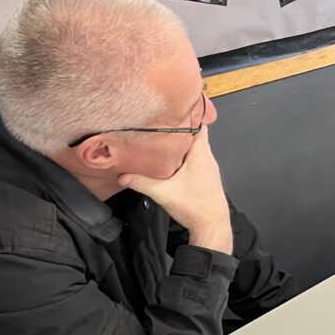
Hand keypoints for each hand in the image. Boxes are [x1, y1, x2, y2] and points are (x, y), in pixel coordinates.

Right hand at [117, 127, 232, 253]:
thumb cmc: (194, 207)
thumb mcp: (163, 193)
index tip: (173, 108)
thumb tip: (122, 175)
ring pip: (195, 147)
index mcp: (200, 154)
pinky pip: (196, 157)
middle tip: (160, 121)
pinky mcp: (206, 175)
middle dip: (179, 128)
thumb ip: (141, 182)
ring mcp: (208, 166)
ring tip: (163, 136)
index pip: (199, 125)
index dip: (188, 115)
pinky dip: (185, 154)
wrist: (212, 226)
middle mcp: (207, 157)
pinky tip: (171, 157)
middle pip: (195, 134)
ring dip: (182, 142)